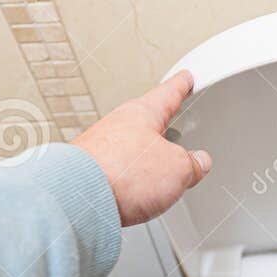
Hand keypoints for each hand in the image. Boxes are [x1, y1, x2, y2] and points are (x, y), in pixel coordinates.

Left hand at [74, 72, 211, 226]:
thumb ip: (192, 163)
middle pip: (148, 123)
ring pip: (132, 149)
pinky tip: (135, 194)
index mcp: (143, 112)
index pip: (169, 93)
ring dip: (146, 161)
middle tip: (179, 140)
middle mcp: (118, 124)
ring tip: (159, 182)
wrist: (78, 198)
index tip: (185, 78)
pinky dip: (130, 178)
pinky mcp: (89, 170)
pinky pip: (118, 170)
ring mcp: (100, 147)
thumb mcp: (178, 168)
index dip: (181, 85)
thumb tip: (198, 163)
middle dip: (164, 132)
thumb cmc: (122, 174)